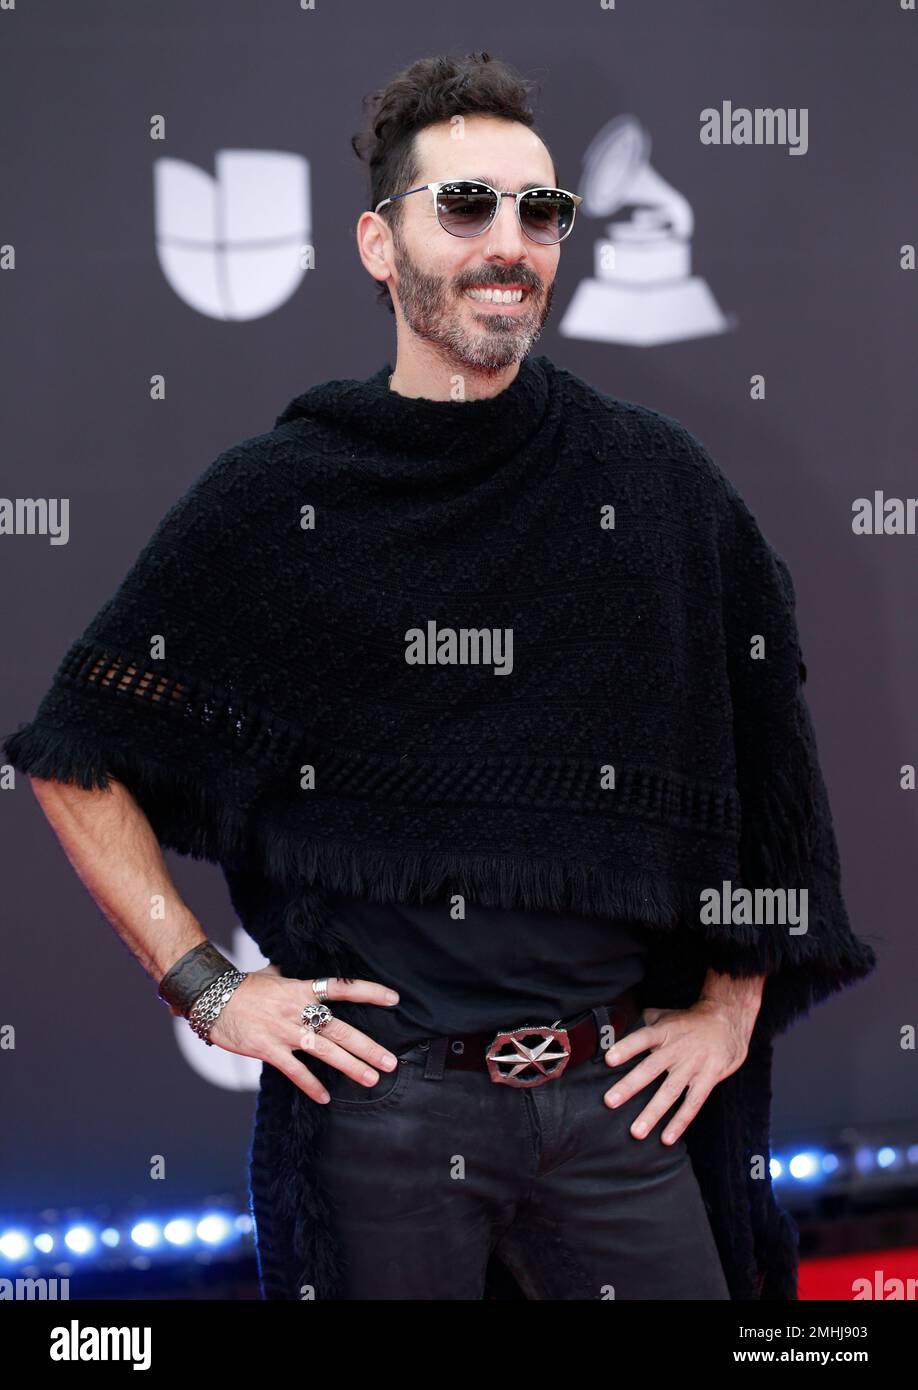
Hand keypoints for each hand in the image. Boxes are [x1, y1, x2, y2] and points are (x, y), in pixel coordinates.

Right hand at [205, 965, 400, 1105]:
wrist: (211, 996)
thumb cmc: (242, 986)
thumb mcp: (273, 975)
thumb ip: (290, 978)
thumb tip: (297, 974)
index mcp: (302, 989)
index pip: (342, 988)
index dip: (369, 992)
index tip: (393, 999)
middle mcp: (298, 1010)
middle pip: (341, 1029)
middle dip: (367, 1047)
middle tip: (390, 1061)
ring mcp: (285, 1031)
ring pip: (325, 1051)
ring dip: (350, 1067)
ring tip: (371, 1079)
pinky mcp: (269, 1049)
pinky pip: (295, 1070)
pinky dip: (310, 1085)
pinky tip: (325, 1097)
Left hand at [602, 997, 753, 1145]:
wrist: (728, 1021)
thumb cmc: (690, 1021)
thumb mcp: (667, 1015)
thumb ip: (644, 1021)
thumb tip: (618, 1025)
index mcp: (664, 1031)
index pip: (643, 1038)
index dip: (626, 1047)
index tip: (608, 1059)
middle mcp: (677, 1049)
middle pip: (651, 1068)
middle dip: (630, 1086)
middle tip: (610, 1101)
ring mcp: (693, 1066)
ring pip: (670, 1091)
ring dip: (653, 1112)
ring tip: (637, 1132)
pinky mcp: (708, 1079)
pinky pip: (693, 1103)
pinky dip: (680, 1122)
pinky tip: (667, 1138)